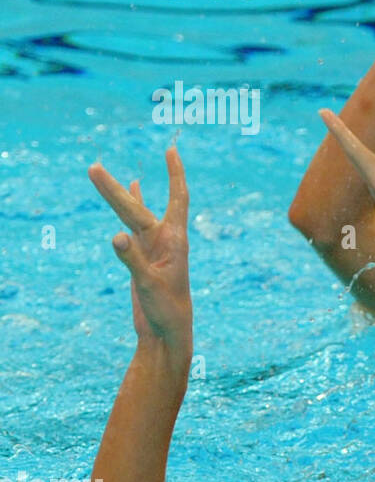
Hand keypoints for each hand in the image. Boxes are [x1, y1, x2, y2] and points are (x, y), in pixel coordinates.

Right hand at [88, 148, 192, 350]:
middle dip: (115, 189)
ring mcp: (152, 247)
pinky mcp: (141, 257)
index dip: (175, 174)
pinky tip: (133, 189)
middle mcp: (164, 239)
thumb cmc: (167, 310)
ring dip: (118, 195)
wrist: (168, 331)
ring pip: (132, 215)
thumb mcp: (149, 285)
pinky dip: (131, 208)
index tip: (171, 150)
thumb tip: (116, 236)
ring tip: (99, 172)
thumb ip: (133, 260)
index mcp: (174, 241)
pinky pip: (133, 226)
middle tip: (91, 168)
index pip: (177, 199)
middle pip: (137, 207)